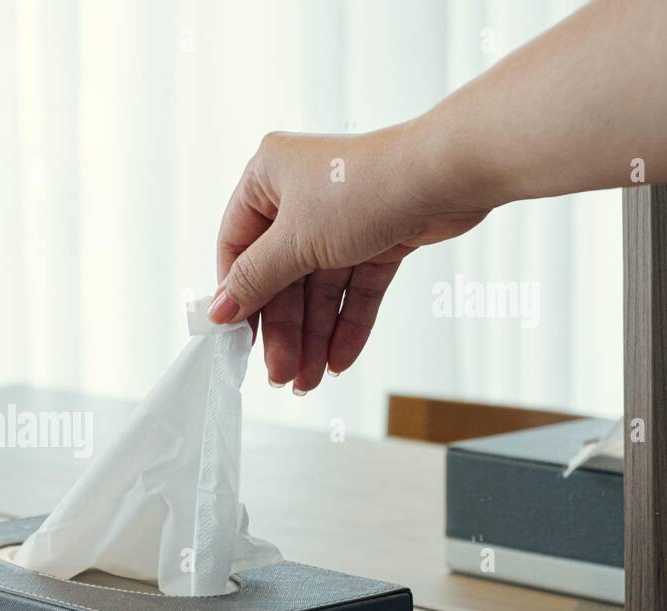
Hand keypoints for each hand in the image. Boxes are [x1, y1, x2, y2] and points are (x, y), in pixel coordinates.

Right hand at [211, 122, 490, 391]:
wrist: (447, 175)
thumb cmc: (365, 186)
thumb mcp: (295, 241)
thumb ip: (255, 280)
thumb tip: (219, 311)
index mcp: (267, 178)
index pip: (237, 246)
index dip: (238, 294)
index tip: (237, 336)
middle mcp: (301, 195)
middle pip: (282, 276)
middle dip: (285, 329)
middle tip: (281, 373)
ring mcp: (340, 217)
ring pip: (319, 288)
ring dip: (314, 335)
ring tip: (309, 379)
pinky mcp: (378, 237)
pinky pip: (354, 288)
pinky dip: (348, 323)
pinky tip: (338, 359)